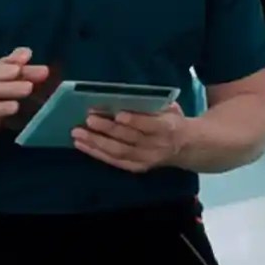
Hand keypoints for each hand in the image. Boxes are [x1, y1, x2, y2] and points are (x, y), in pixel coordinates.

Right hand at [0, 47, 47, 150]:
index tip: (28, 57)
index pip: (2, 64)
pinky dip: (0, 108)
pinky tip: (15, 107)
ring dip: (10, 88)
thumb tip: (27, 52)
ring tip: (28, 87)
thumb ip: (17, 69)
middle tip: (25, 70)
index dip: (15, 60)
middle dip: (9, 71)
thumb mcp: (2, 85)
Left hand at [72, 102, 186, 172]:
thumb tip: (124, 96)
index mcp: (168, 128)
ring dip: (96, 142)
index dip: (135, 120)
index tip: (118, 113)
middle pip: (130, 139)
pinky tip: (82, 145)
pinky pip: (114, 161)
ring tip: (77, 133)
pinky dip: (97, 153)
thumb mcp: (170, 107)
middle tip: (88, 119)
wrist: (186, 146)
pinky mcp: (136, 168)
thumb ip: (152, 104)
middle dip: (107, 129)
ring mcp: (145, 160)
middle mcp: (156, 146)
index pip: (150, 125)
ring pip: (118, 152)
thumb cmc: (172, 120)